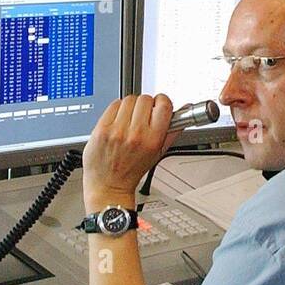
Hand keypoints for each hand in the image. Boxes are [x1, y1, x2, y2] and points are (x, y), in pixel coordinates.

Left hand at [82, 94, 176, 210]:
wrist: (108, 185)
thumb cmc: (132, 171)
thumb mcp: (158, 154)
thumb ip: (172, 132)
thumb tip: (182, 114)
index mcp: (152, 140)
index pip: (164, 105)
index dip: (162, 101)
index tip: (159, 104)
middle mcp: (135, 135)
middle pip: (145, 99)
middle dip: (146, 104)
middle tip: (142, 115)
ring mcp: (117, 131)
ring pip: (129, 99)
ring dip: (131, 106)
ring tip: (129, 119)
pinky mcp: (102, 128)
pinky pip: (113, 105)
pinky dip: (117, 109)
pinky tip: (118, 121)